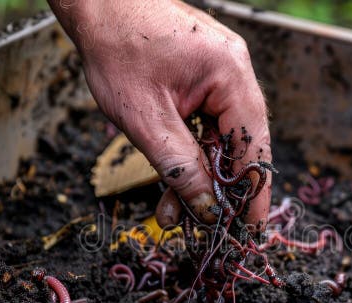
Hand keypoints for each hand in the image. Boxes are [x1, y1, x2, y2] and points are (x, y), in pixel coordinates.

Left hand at [48, 0, 271, 231]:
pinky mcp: (205, 73)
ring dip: (200, 173)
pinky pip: (208, 120)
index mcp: (230, 75)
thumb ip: (180, 168)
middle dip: (219, 188)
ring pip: (221, 136)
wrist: (98, 3)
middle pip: (241, 144)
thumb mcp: (146, 120)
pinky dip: (193, 149)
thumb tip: (207, 209)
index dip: (252, 193)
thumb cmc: (117, 49)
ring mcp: (222, 70)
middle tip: (204, 226)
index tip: (249, 230)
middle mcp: (235, 70)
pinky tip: (174, 175)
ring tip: (173, 208)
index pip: (254, 146)